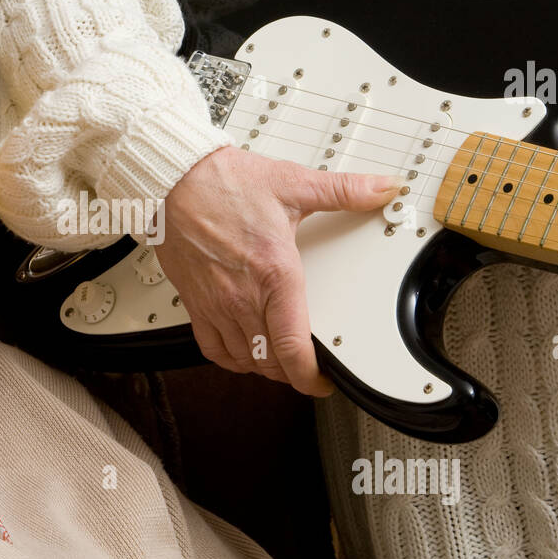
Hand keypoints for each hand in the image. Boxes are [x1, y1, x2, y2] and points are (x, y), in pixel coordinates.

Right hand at [154, 145, 402, 396]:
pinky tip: (242, 352)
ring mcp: (216, 303)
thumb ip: (344, 190)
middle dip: (294, 373)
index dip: (311, 377)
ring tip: (281, 361)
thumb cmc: (222, 182)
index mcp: (274, 273)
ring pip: (244, 360)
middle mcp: (243, 296)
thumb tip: (383, 188)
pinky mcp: (195, 302)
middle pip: (271, 362)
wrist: (173, 179)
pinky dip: (231, 359)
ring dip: (265, 368)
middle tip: (309, 367)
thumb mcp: (292, 183)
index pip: (292, 347)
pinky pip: (211, 349)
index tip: (323, 379)